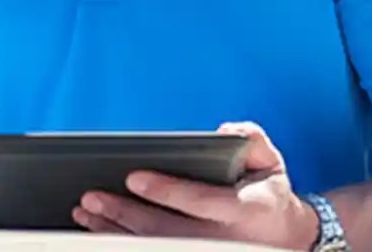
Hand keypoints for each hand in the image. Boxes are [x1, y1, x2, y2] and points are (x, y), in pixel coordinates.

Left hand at [73, 122, 320, 250]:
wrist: (286, 238)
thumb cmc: (267, 193)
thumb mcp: (269, 161)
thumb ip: (250, 140)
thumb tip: (226, 132)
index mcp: (248, 211)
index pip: (202, 202)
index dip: (167, 191)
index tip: (134, 177)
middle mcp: (227, 241)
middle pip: (168, 232)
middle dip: (125, 214)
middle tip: (92, 196)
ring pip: (156, 248)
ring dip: (115, 231)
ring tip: (86, 212)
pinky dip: (122, 242)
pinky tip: (99, 229)